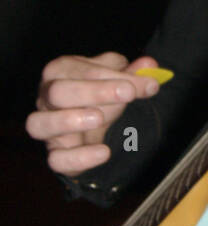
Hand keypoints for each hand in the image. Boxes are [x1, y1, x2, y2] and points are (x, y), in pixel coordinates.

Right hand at [26, 52, 162, 175]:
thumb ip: (133, 73)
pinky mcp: (54, 153)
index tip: (141, 85)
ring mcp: (46, 127)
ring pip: (39, 124)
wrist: (89, 124)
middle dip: (93, 91)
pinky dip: (78, 158)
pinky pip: (55, 160)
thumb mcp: (116, 79)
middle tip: (127, 94)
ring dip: (68, 120)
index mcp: (60, 71)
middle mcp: (46, 98)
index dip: (113, 77)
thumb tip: (150, 66)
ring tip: (99, 118)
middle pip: (57, 92)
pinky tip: (104, 152)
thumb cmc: (99, 93)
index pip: (83, 70)